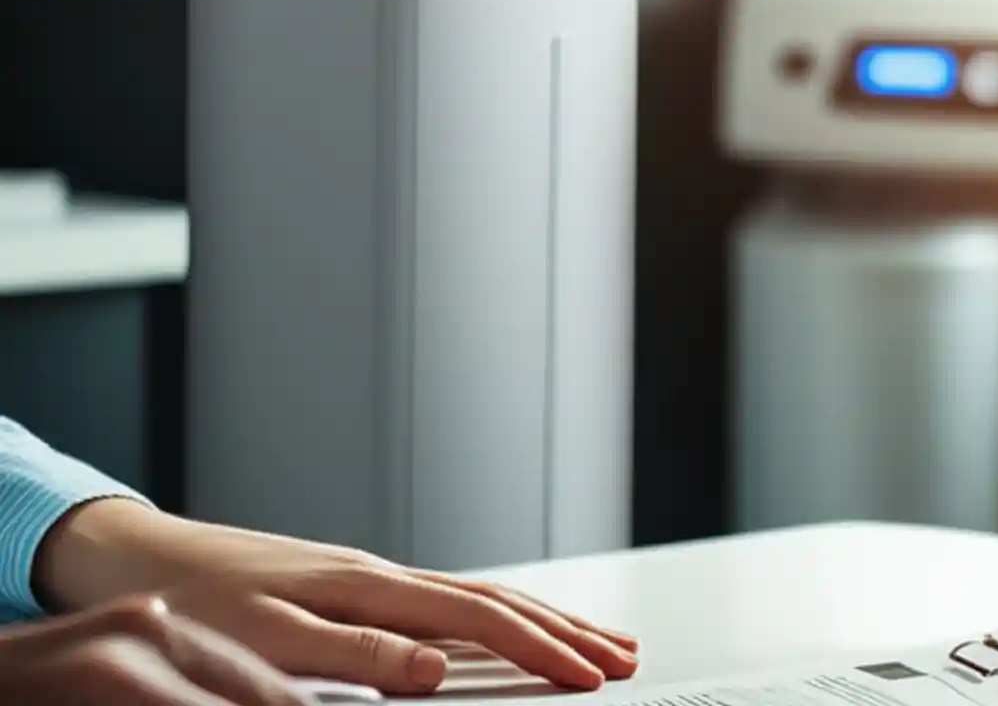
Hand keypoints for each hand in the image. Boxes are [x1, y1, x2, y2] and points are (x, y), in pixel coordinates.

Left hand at [33, 499, 639, 694]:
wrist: (138, 556)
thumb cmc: (195, 602)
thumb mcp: (265, 637)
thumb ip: (354, 654)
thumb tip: (437, 668)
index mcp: (370, 587)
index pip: (479, 620)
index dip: (543, 649)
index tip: (593, 674)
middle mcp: (382, 575)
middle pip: (498, 600)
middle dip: (567, 629)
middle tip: (625, 655)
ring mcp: (375, 577)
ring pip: (480, 596)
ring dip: (543, 618)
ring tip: (593, 638)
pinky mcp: (359, 586)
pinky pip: (449, 600)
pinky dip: (497, 615)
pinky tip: (508, 625)